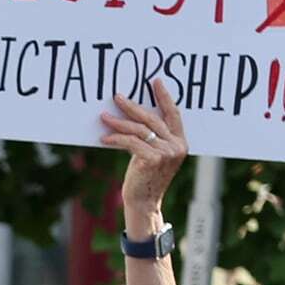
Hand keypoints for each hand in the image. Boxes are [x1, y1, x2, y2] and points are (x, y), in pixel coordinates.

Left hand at [102, 80, 187, 225]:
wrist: (144, 202)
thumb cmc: (145, 178)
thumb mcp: (153, 155)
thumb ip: (151, 138)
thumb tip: (132, 117)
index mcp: (180, 142)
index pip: (173, 114)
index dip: (164, 97)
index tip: (155, 81)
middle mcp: (176, 146)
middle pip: (152, 119)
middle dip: (132, 106)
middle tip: (117, 97)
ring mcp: (166, 152)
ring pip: (139, 130)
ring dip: (118, 122)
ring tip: (103, 117)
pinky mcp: (153, 159)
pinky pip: (130, 142)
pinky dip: (115, 139)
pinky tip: (104, 138)